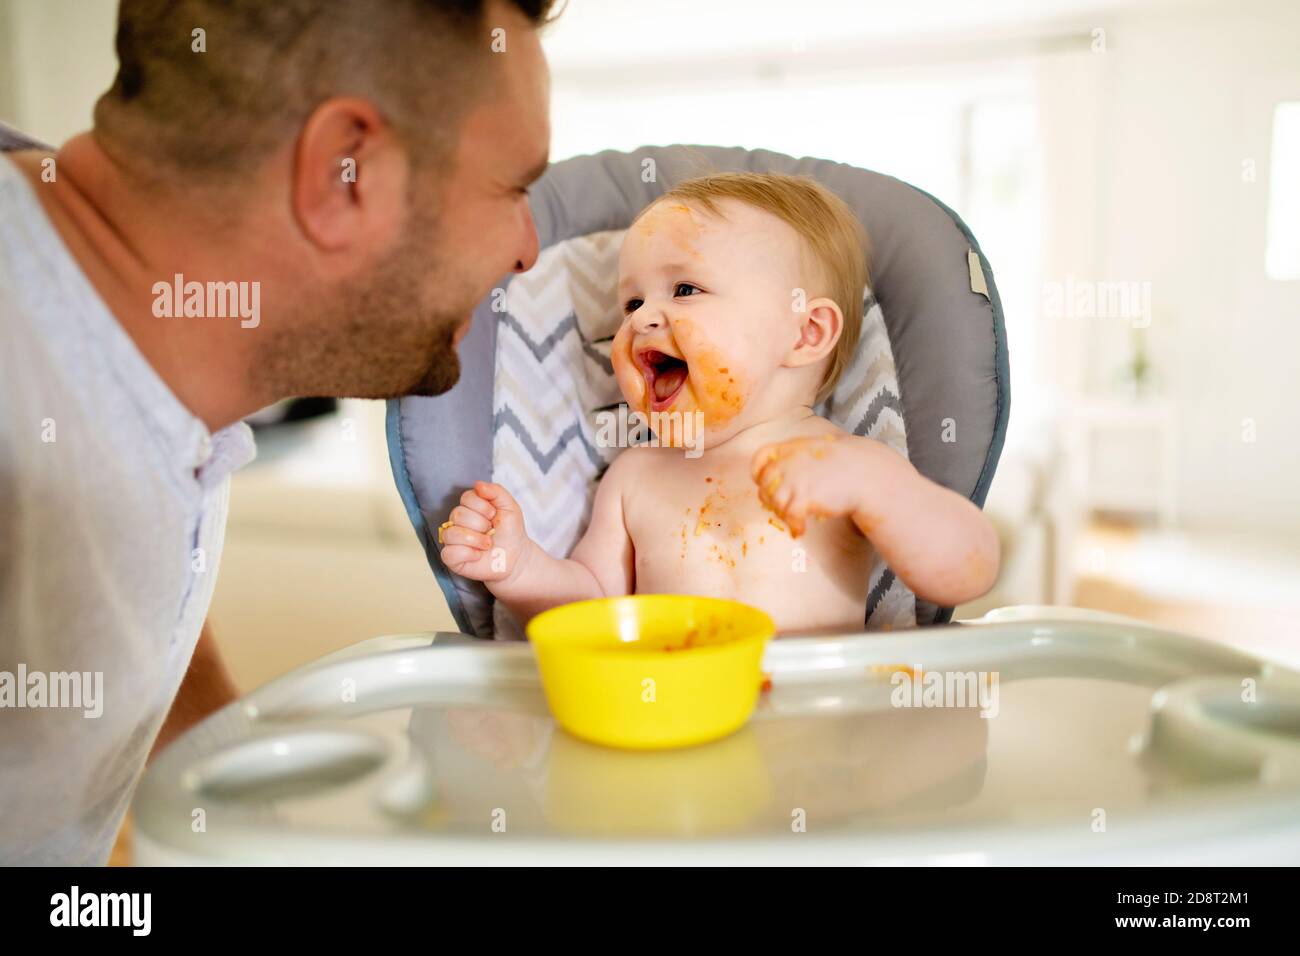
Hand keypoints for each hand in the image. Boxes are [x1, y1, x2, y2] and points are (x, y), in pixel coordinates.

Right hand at [438, 481, 530, 581]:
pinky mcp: (452, 558)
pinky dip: (467, 554)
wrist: (516, 556)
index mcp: (470, 507)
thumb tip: (478, 484)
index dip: (483, 507)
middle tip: (491, 531)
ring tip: (487, 544)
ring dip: (475, 539)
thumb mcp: (510, 507)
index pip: (466, 497)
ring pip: (451, 533)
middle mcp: (458, 522)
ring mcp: (453, 540)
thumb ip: (496, 491)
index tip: (494, 515)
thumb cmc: (511, 531)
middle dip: (481, 524)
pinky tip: (478, 555)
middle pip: (457, 514)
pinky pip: (449, 553)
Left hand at [750, 434, 874, 537]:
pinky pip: (789, 516)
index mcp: (792, 447)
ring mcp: (795, 479)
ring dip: (783, 515)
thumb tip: (783, 474)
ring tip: (796, 521)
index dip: (758, 472)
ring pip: (775, 503)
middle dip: (771, 499)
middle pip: (765, 485)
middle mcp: (790, 462)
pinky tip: (801, 531)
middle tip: (785, 509)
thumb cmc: (847, 464)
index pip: (760, 457)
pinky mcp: (804, 497)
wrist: (866, 474)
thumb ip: (798, 458)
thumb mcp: (818, 449)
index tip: (764, 483)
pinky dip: (794, 526)